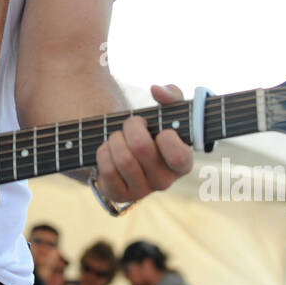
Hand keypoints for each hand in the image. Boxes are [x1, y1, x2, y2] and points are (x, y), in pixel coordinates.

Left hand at [93, 84, 192, 204]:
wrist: (127, 148)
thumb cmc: (153, 129)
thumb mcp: (167, 110)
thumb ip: (171, 95)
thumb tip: (157, 89)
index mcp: (182, 164)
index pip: (179, 157)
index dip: (167, 138)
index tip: (161, 130)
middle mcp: (164, 182)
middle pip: (142, 148)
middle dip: (132, 127)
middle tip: (132, 124)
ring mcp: (141, 191)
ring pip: (123, 159)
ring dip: (116, 138)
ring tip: (119, 136)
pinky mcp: (118, 194)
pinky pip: (107, 170)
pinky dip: (104, 152)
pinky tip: (109, 150)